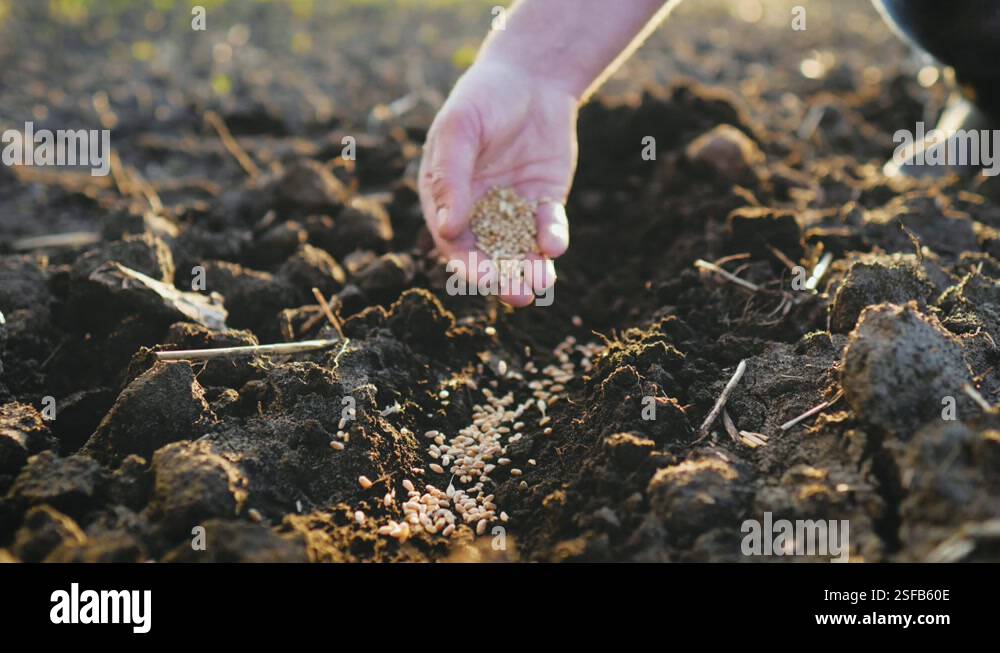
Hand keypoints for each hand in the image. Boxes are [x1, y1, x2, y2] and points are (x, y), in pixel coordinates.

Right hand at [419, 60, 577, 306]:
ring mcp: (512, 210)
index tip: (482, 278)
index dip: (466, 264)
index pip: (453, 242)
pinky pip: (547, 228)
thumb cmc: (483, 98)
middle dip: (503, 279)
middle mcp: (478, 211)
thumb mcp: (459, 130)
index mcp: (446, 199)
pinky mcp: (544, 202)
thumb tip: (447, 229)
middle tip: (518, 295)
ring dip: (530, 269)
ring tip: (542, 282)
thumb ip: (451, 176)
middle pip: (488, 256)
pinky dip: (551, 238)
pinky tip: (554, 244)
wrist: (532, 76)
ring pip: (520, 250)